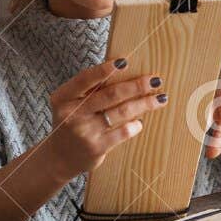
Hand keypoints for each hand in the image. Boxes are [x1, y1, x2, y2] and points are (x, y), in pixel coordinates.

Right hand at [45, 58, 166, 177]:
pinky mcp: (96, 147)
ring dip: (144, 104)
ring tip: (160, 99)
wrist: (60, 158)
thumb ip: (89, 89)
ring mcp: (84, 131)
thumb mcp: (70, 103)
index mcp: (63, 97)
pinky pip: (122, 132)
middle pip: (110, 94)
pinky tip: (140, 122)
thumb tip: (123, 68)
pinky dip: (135, 125)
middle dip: (136, 86)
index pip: (85, 78)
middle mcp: (71, 113)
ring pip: (121, 112)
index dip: (105, 69)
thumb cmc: (71, 122)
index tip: (125, 61)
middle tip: (156, 80)